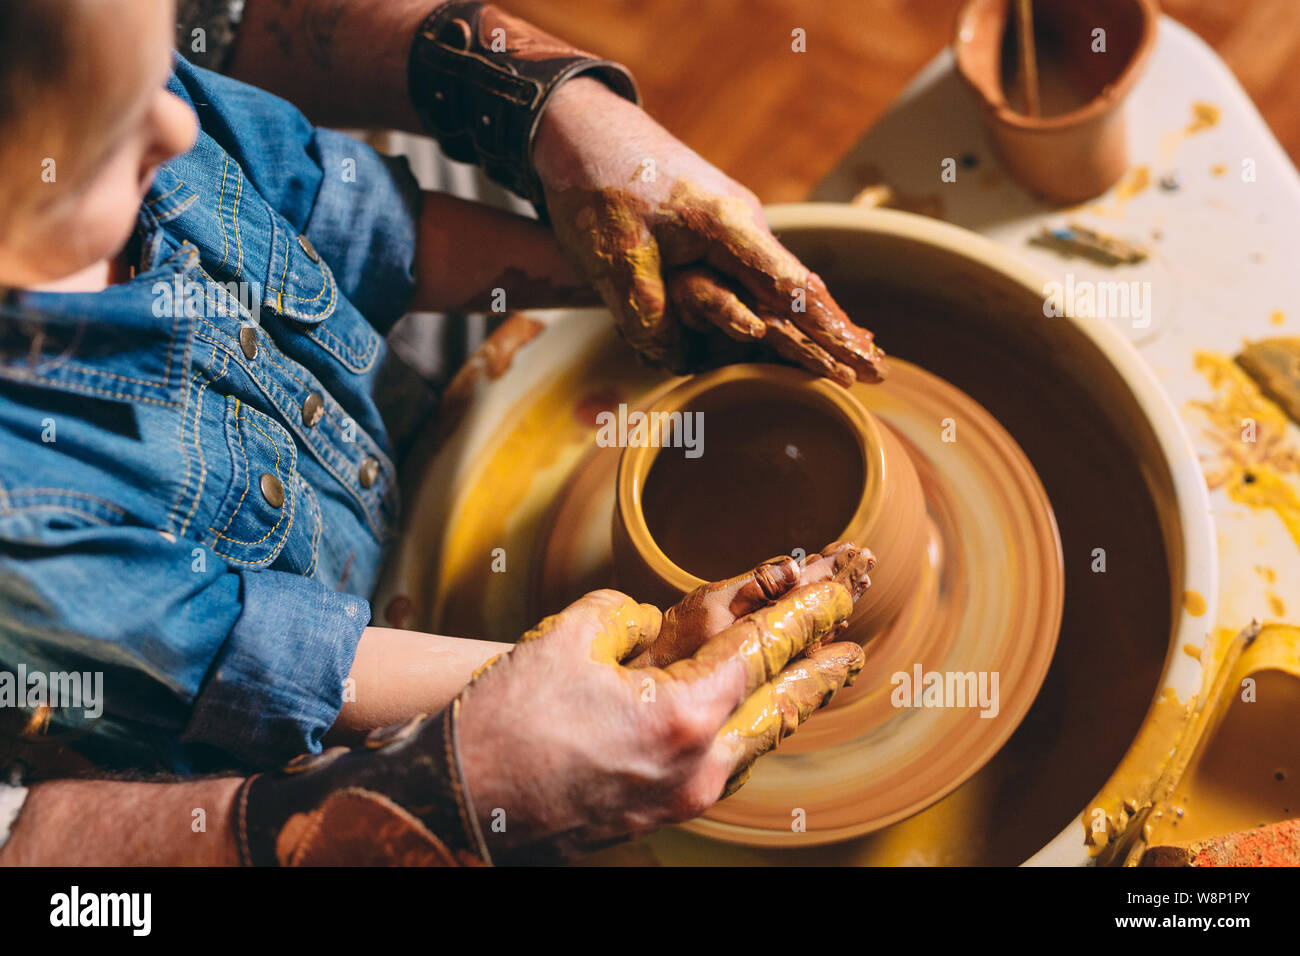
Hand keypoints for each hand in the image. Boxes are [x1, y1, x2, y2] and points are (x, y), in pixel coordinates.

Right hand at [455, 545, 873, 862]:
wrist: (460, 799)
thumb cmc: (508, 721)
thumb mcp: (568, 638)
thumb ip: (624, 618)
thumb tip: (646, 630)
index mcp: (684, 714)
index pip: (763, 652)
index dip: (805, 616)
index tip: (838, 595)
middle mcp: (697, 766)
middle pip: (779, 709)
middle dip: (819, 674)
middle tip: (852, 650)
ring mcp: (680, 798)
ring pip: (754, 744)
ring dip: (784, 708)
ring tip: (810, 682)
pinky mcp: (657, 814)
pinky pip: (721, 768)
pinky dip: (745, 736)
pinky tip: (745, 721)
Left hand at [532, 78, 886, 385]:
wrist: (581, 130)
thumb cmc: (598, 184)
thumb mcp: (615, 256)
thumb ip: (649, 314)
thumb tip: (680, 360)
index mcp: (727, 226)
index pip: (789, 285)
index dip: (823, 328)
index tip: (858, 357)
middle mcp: (739, 230)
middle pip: (797, 290)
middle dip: (835, 332)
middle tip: (877, 372)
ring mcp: (725, 236)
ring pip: (771, 291)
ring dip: (805, 328)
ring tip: (852, 359)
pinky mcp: (705, 242)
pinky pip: (745, 284)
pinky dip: (773, 312)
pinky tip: (794, 334)